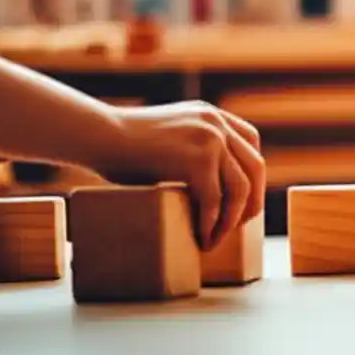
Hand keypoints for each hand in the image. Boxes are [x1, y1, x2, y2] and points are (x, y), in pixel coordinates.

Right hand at [101, 101, 264, 249]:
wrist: (99, 135)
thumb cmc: (123, 143)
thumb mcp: (170, 133)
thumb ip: (192, 145)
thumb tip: (209, 181)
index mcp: (211, 115)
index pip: (251, 142)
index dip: (252, 172)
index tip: (243, 196)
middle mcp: (216, 123)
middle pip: (255, 167)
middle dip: (252, 200)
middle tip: (239, 225)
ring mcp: (210, 139)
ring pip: (240, 188)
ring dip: (231, 219)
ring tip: (216, 238)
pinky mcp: (197, 160)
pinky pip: (214, 200)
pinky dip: (210, 224)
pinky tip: (202, 238)